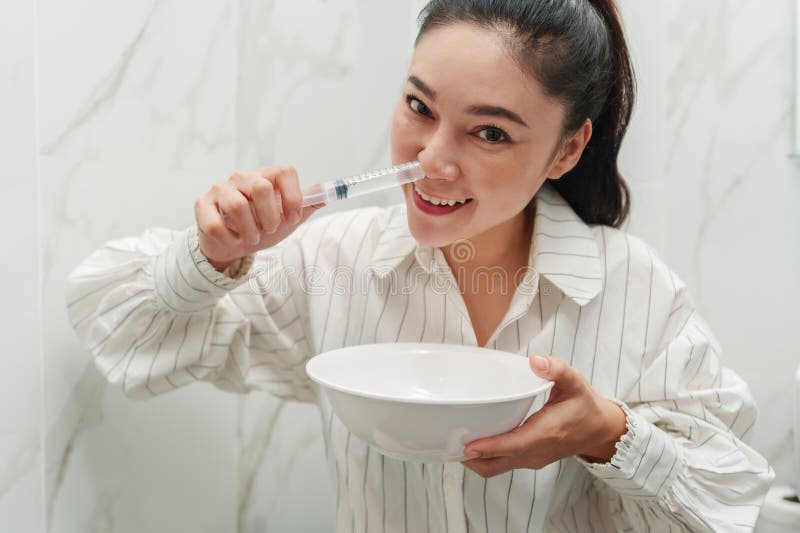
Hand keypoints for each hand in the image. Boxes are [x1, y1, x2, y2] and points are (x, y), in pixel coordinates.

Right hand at [194, 165, 322, 270]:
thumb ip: (305, 207)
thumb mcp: (286, 220)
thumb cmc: (260, 228)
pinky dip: (229, 239)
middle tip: (268, 230)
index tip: (292, 219)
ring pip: (238, 206)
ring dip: (249, 231)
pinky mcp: (202, 204)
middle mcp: (243, 178)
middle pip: (261, 187)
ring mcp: (220, 189)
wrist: (232, 245)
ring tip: (251, 237)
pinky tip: (233, 240)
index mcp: (266, 177)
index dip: (293, 197)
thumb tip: (325, 195)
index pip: (285, 172)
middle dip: (270, 217)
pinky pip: (216, 224)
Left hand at [461, 355, 627, 477]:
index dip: (491, 447)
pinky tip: (474, 442)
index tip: (468, 446)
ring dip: (476, 459)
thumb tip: (536, 361)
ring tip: (454, 441)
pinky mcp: (530, 460)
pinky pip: (502, 465)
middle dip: (472, 457)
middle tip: (448, 441)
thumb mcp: (576, 382)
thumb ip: (557, 369)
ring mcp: (532, 459)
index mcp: (547, 432)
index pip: (515, 444)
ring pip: (497, 468)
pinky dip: (486, 458)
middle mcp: (537, 451)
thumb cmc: (585, 405)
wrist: (601, 430)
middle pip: (498, 463)